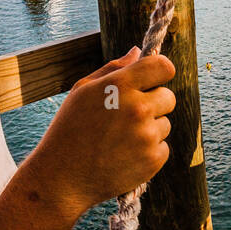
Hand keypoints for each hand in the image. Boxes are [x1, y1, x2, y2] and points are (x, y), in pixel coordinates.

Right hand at [28, 47, 175, 220]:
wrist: (61, 178)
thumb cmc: (69, 129)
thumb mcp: (82, 91)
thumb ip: (113, 68)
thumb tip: (137, 51)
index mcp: (120, 86)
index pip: (163, 66)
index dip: (161, 72)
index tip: (153, 80)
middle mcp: (137, 108)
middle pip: (169, 97)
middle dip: (154, 103)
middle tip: (127, 116)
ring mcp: (147, 136)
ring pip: (165, 124)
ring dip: (150, 129)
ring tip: (119, 139)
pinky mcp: (153, 160)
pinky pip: (163, 147)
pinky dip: (149, 151)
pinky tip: (124, 155)